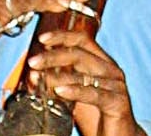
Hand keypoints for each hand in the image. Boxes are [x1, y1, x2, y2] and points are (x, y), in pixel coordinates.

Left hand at [27, 31, 145, 135]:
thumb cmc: (97, 114)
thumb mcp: (75, 94)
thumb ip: (59, 82)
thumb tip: (33, 74)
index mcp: (102, 63)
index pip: (83, 40)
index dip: (63, 36)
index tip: (42, 38)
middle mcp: (111, 70)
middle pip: (80, 54)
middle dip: (53, 56)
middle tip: (33, 62)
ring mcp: (116, 86)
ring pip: (83, 74)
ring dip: (58, 76)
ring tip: (39, 79)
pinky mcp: (118, 103)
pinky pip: (94, 94)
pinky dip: (75, 92)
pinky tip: (60, 92)